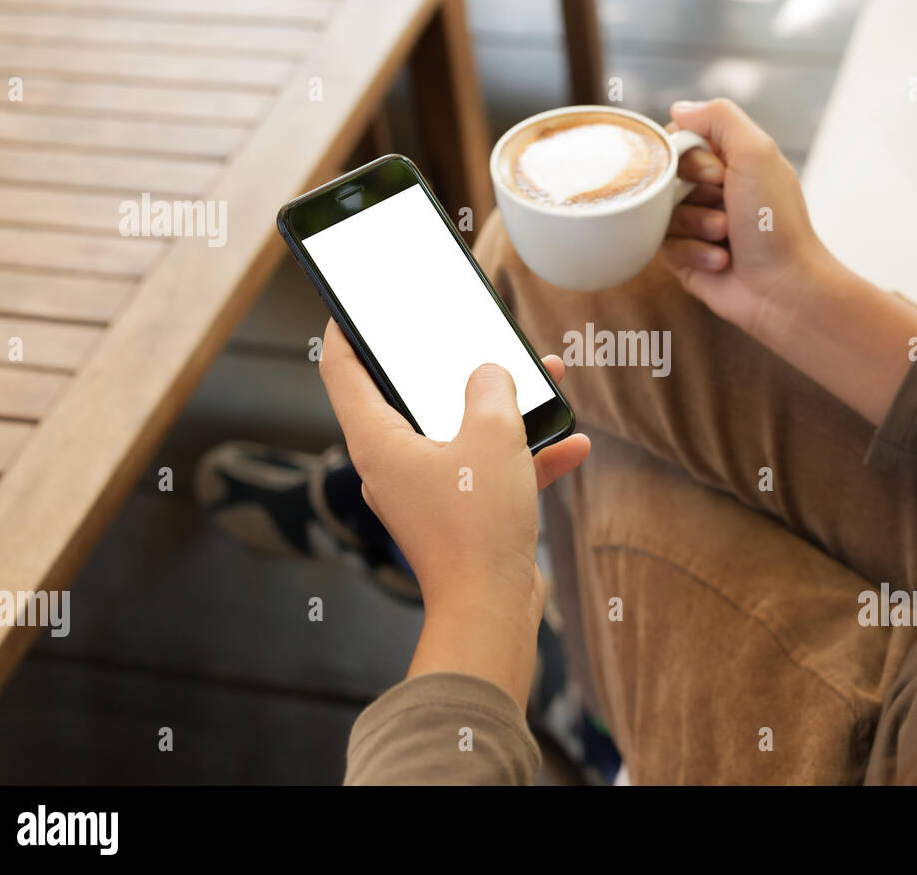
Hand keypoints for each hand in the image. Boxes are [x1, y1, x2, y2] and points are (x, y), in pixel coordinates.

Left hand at [318, 319, 589, 706]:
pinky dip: (524, 457)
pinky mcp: (459, 516)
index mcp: (378, 441)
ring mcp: (427, 492)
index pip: (344, 372)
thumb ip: (493, 388)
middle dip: (452, 366)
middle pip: (413, 398)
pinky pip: (488, 470)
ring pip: (461, 432)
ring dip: (504, 411)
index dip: (346, 332)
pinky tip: (572, 445)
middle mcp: (393, 465)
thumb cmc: (477, 525)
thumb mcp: (493, 435)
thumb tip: (491, 374)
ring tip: (544, 383)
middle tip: (469, 335)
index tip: (351, 306)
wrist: (493, 609)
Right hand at [661, 98, 833, 341]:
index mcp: (730, 162)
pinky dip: (694, 253)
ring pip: (663, 213)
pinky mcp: (685, 258)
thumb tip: (677, 108)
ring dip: (697, 225)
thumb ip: (719, 117)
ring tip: (726, 237)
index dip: (690, 158)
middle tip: (725, 205)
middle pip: (667, 178)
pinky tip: (721, 261)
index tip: (718, 174)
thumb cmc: (776, 221)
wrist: (782, 286)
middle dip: (695, 194)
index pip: (680, 142)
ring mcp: (697, 225)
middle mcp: (712, 191)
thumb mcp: (756, 152)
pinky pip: (664, 246)